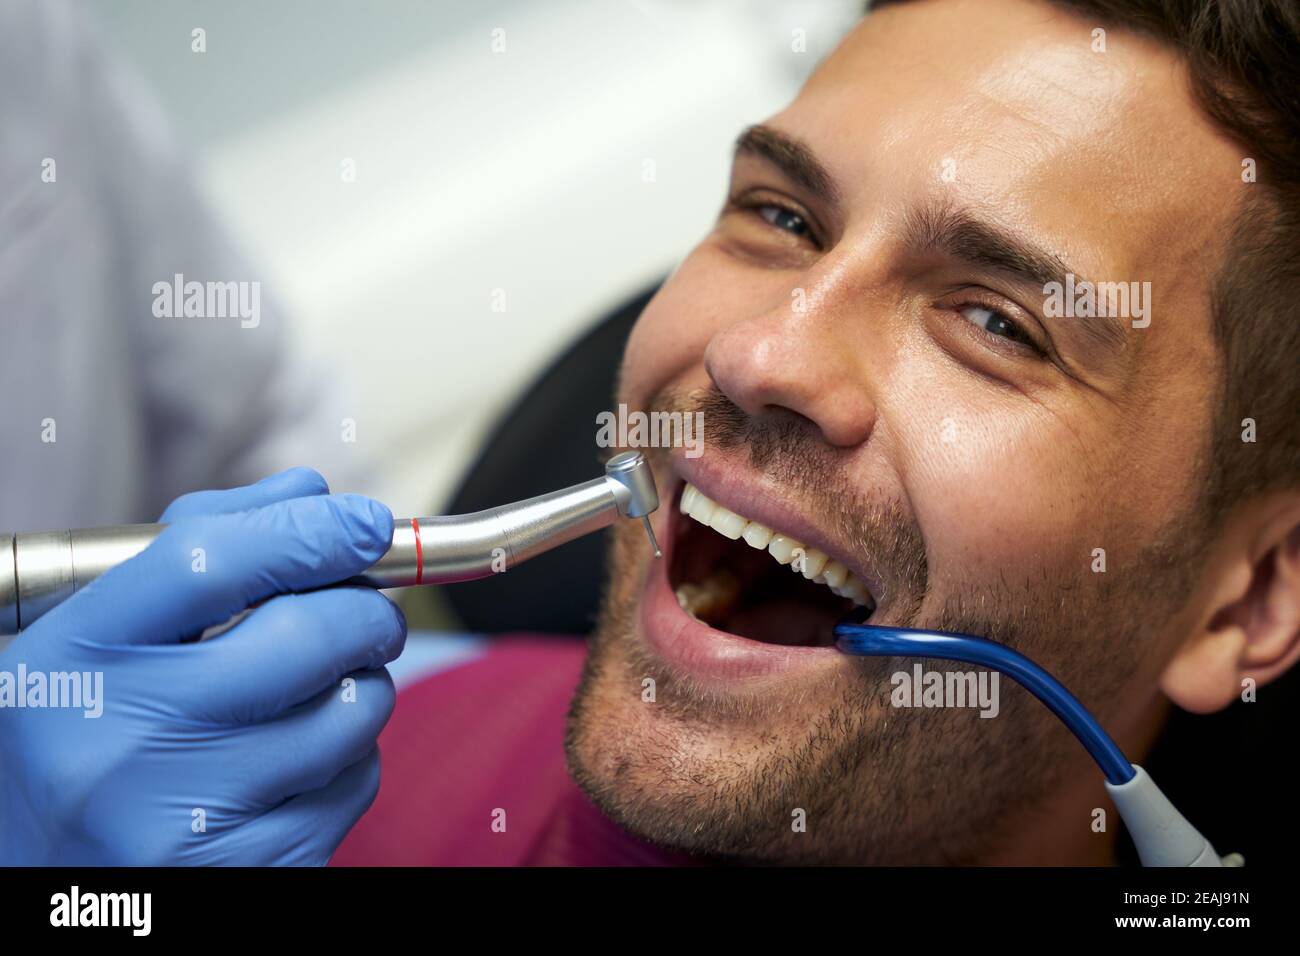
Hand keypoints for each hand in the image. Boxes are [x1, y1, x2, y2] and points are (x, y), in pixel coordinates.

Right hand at [0, 468, 405, 864]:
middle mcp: (120, 743)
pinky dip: (349, 760)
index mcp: (75, 661)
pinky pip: (357, 785)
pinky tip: (296, 764)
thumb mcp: (102, 631)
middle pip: (307, 635)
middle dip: (366, 610)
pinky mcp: (242, 873)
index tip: (367, 523)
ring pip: (352, 710)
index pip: (209, 563)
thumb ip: (201, 546)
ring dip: (361, 685)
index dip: (308, 532)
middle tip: (366, 612)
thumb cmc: (88, 728)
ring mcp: (181, 820)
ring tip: (314, 692)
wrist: (40, 867)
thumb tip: (311, 494)